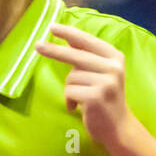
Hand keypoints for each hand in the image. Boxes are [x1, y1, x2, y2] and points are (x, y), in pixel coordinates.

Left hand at [35, 23, 135, 148]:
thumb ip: (87, 56)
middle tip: (37, 45)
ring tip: (82, 98)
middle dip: (54, 50)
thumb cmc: (105, 98)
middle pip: (76, 55)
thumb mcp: (101, 72)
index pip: (88, 41)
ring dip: (70, 89)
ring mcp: (106, 82)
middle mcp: (113, 67)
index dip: (69, 33)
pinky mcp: (96, 97)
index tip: (52, 27)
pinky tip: (80, 107)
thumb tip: (68, 38)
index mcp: (114, 57)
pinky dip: (70, 100)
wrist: (118, 128)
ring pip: (71, 77)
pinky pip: (70, 91)